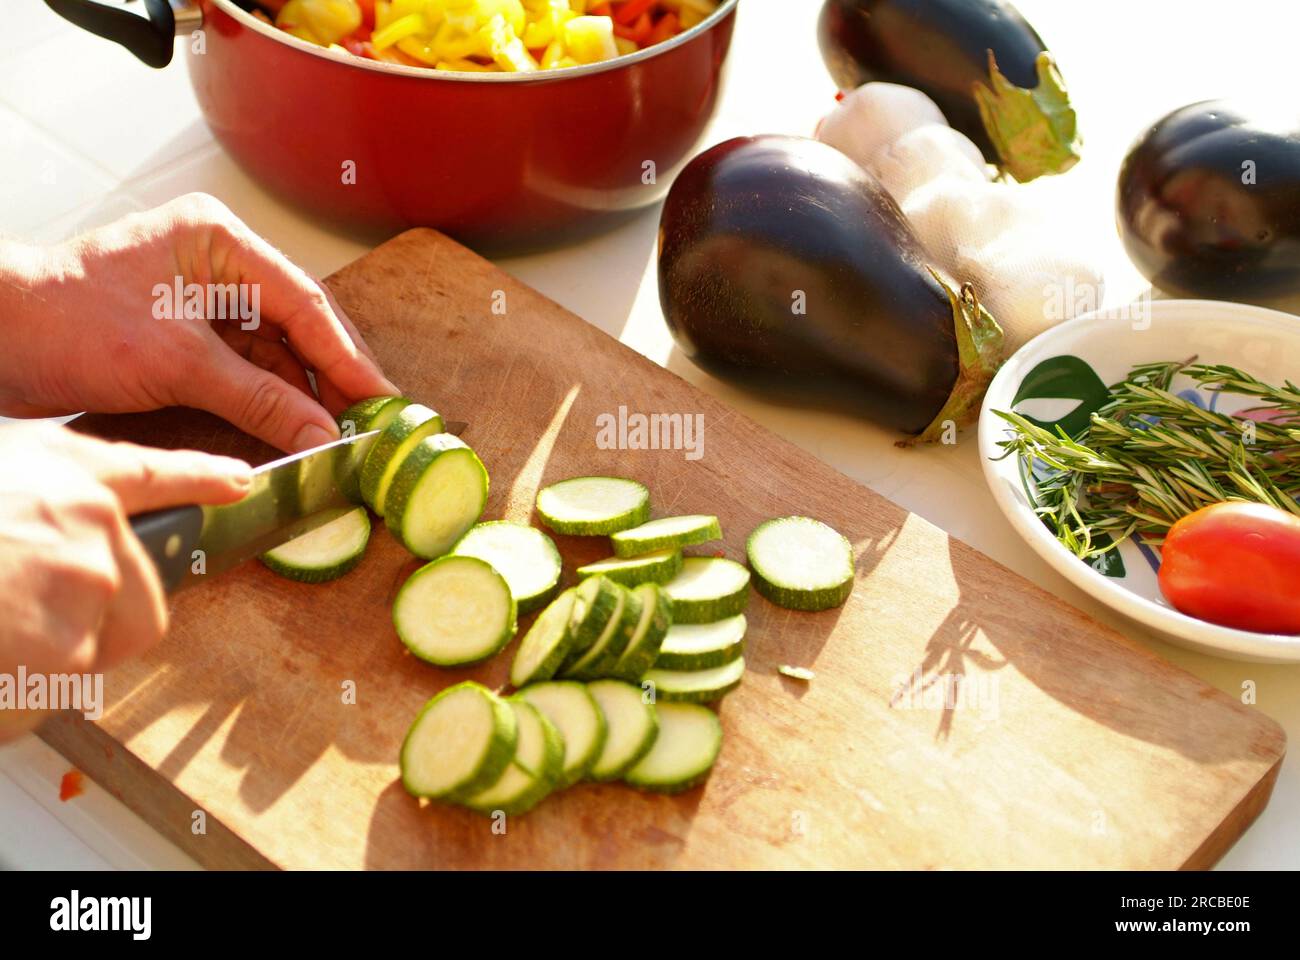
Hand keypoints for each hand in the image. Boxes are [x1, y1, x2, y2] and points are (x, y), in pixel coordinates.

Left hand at [0, 193, 396, 451]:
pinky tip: (291, 428)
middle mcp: (214, 264)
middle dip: (328, 376)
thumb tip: (318, 434)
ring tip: (334, 433)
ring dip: (298, 394)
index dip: (345, 355)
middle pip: (294, 325)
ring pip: (270, 352)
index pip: (303, 300)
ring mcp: (198, 301)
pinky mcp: (181, 338)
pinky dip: (265, 400)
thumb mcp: (176, 363)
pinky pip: (241, 370)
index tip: (379, 397)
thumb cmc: (65, 322)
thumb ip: (258, 399)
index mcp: (217, 240)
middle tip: (366, 421)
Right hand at [0, 422, 250, 740]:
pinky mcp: (66, 644)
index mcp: (71, 475)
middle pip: (144, 602)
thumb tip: (34, 521)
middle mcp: (95, 523)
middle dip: (101, 627)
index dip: (202, 478)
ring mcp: (88, 583)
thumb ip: (29, 493)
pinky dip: (18, 693)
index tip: (236, 482)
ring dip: (47, 660)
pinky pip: (56, 690)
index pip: (158, 472)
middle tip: (32, 622)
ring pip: (95, 649)